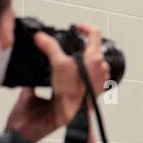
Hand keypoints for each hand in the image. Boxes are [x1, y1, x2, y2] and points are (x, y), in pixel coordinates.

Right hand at [5, 24, 110, 142]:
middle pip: (92, 48)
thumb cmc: (70, 94)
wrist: (73, 116)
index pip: (95, 32)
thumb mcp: (57, 65)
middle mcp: (101, 67)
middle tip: (67, 49)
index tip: (76, 28)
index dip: (84, 26)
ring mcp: (100, 79)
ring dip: (81, 61)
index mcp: (94, 58)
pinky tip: (70, 78)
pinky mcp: (97, 89)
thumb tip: (41, 37)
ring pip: (92, 63)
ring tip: (68, 65)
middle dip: (79, 47)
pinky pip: (91, 75)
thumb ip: (49, 47)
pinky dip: (82, 73)